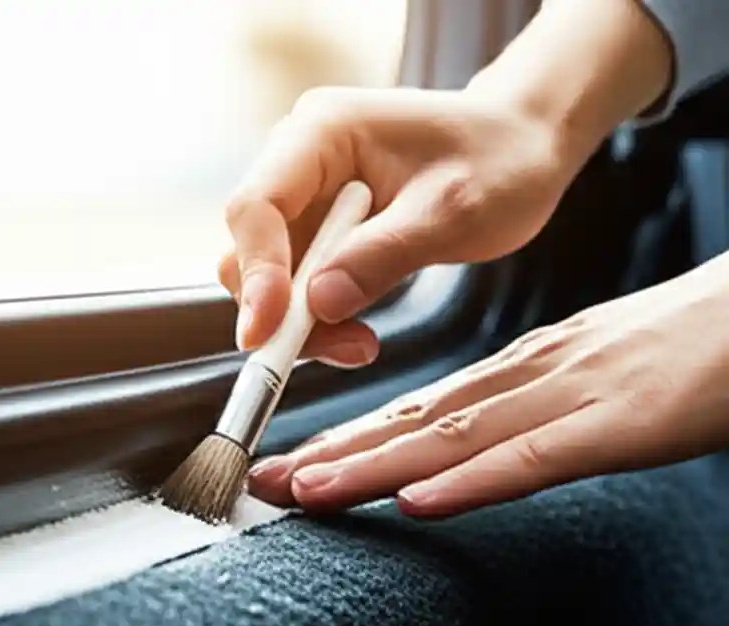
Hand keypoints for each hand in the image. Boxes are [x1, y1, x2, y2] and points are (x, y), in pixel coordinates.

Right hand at [219, 85, 581, 363]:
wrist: (520, 148)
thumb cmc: (499, 162)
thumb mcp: (456, 212)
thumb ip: (384, 254)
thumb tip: (318, 304)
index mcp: (321, 130)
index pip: (257, 205)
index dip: (256, 271)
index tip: (267, 332)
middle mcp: (297, 158)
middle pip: (250, 246)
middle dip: (280, 308)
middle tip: (340, 349)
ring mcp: (304, 194)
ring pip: (266, 275)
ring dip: (301, 322)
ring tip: (363, 344)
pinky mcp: (316, 227)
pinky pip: (294, 283)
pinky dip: (317, 319)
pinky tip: (358, 331)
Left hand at [246, 255, 728, 517]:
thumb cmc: (688, 344)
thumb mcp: (594, 369)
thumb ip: (535, 400)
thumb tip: (473, 433)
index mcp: (525, 367)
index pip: (422, 405)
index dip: (353, 436)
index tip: (296, 460)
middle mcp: (532, 377)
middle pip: (419, 420)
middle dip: (339, 453)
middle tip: (268, 479)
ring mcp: (574, 395)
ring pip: (456, 436)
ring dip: (376, 466)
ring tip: (310, 488)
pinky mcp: (623, 422)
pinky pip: (537, 456)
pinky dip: (473, 479)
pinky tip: (420, 499)